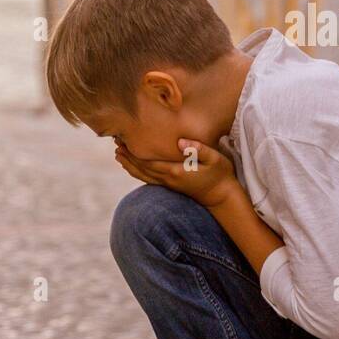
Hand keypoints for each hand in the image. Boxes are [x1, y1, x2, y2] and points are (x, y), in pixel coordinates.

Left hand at [115, 138, 237, 208]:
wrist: (222, 196)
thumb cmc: (220, 174)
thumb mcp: (215, 159)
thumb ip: (199, 149)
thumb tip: (181, 141)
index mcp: (176, 171)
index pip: (149, 162)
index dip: (134, 153)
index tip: (124, 142)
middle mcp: (168, 179)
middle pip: (141, 169)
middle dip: (127, 157)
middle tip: (116, 144)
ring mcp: (168, 184)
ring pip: (143, 176)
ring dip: (129, 165)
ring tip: (118, 154)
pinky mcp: (170, 186)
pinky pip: (148, 179)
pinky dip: (137, 172)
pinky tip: (131, 166)